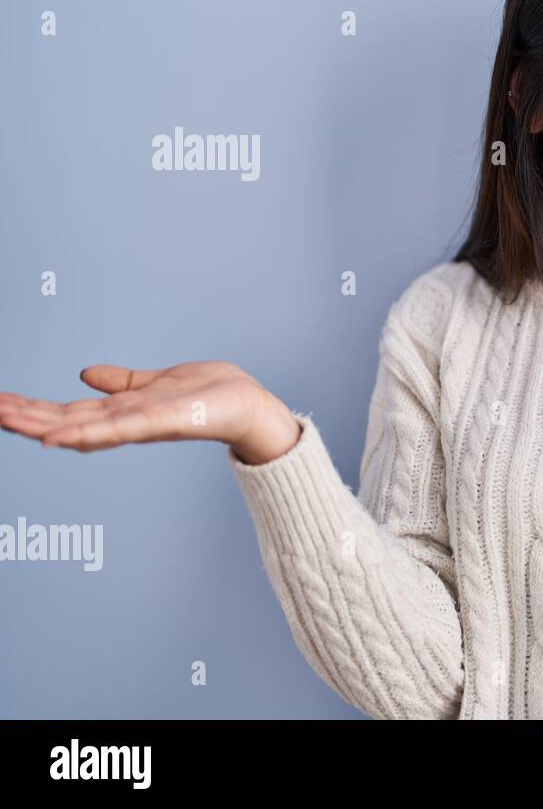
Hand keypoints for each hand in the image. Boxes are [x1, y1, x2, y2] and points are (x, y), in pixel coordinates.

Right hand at [0, 361, 301, 463]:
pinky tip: (53, 439)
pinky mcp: (159, 423)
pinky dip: (83, 435)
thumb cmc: (209, 395)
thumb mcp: (155, 382)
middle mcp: (124, 422)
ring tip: (4, 419)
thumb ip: (121, 382)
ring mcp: (139, 425)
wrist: (248, 406)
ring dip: (40, 426)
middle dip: (22, 418)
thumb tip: (85, 374)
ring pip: (79, 428)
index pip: (65, 412)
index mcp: (121, 411)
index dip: (30, 409)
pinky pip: (114, 431)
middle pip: (63, 422)